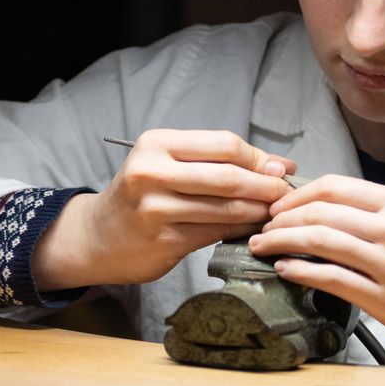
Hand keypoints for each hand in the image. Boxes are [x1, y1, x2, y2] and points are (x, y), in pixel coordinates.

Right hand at [33, 129, 295, 289]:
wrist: (96, 237)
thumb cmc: (142, 195)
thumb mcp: (168, 165)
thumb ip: (218, 161)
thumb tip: (280, 165)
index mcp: (156, 144)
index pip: (223, 144)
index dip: (258, 157)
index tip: (282, 168)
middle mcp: (151, 173)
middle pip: (227, 177)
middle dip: (266, 186)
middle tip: (287, 194)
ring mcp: (155, 209)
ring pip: (225, 208)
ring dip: (258, 212)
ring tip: (276, 213)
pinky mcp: (163, 240)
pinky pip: (215, 233)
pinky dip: (241, 231)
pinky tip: (254, 231)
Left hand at [245, 175, 384, 356]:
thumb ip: (376, 211)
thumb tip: (325, 210)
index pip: (334, 186)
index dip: (297, 195)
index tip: (278, 206)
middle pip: (320, 211)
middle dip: (281, 219)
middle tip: (263, 227)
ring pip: (319, 241)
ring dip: (282, 242)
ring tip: (264, 247)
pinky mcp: (384, 300)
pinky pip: (329, 279)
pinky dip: (299, 271)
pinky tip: (285, 270)